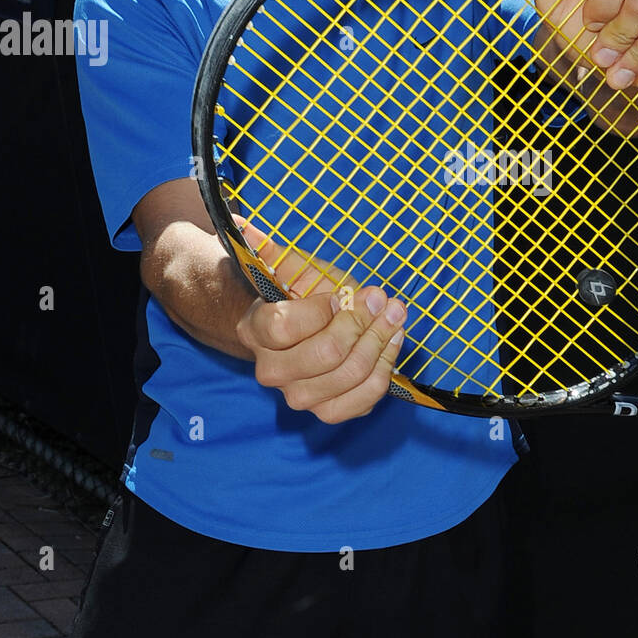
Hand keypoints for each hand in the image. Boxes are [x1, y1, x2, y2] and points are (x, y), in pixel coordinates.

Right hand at [233, 225, 405, 423]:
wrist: (303, 333)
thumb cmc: (301, 295)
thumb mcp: (292, 268)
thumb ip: (272, 250)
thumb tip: (242, 225)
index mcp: (256, 331)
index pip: (284, 326)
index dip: (321, 308)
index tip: (341, 292)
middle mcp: (272, 371)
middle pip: (325, 355)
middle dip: (362, 322)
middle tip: (382, 298)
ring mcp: (299, 396)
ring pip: (349, 375)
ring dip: (380, 342)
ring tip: (395, 314)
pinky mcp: (328, 412)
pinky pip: (364, 400)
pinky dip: (385, 368)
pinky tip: (392, 342)